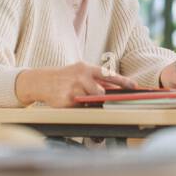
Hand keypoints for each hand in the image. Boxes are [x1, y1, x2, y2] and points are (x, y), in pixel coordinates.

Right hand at [16, 62, 135, 106]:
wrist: (41, 81)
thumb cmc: (66, 78)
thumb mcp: (81, 74)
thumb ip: (97, 81)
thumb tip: (117, 89)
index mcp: (86, 68)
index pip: (109, 75)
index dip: (123, 81)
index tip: (134, 87)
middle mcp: (81, 76)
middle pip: (101, 93)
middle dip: (102, 98)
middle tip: (98, 98)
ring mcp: (73, 88)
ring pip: (90, 101)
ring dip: (88, 103)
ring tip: (78, 97)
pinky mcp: (66, 99)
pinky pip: (80, 108)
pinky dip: (78, 107)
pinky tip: (70, 101)